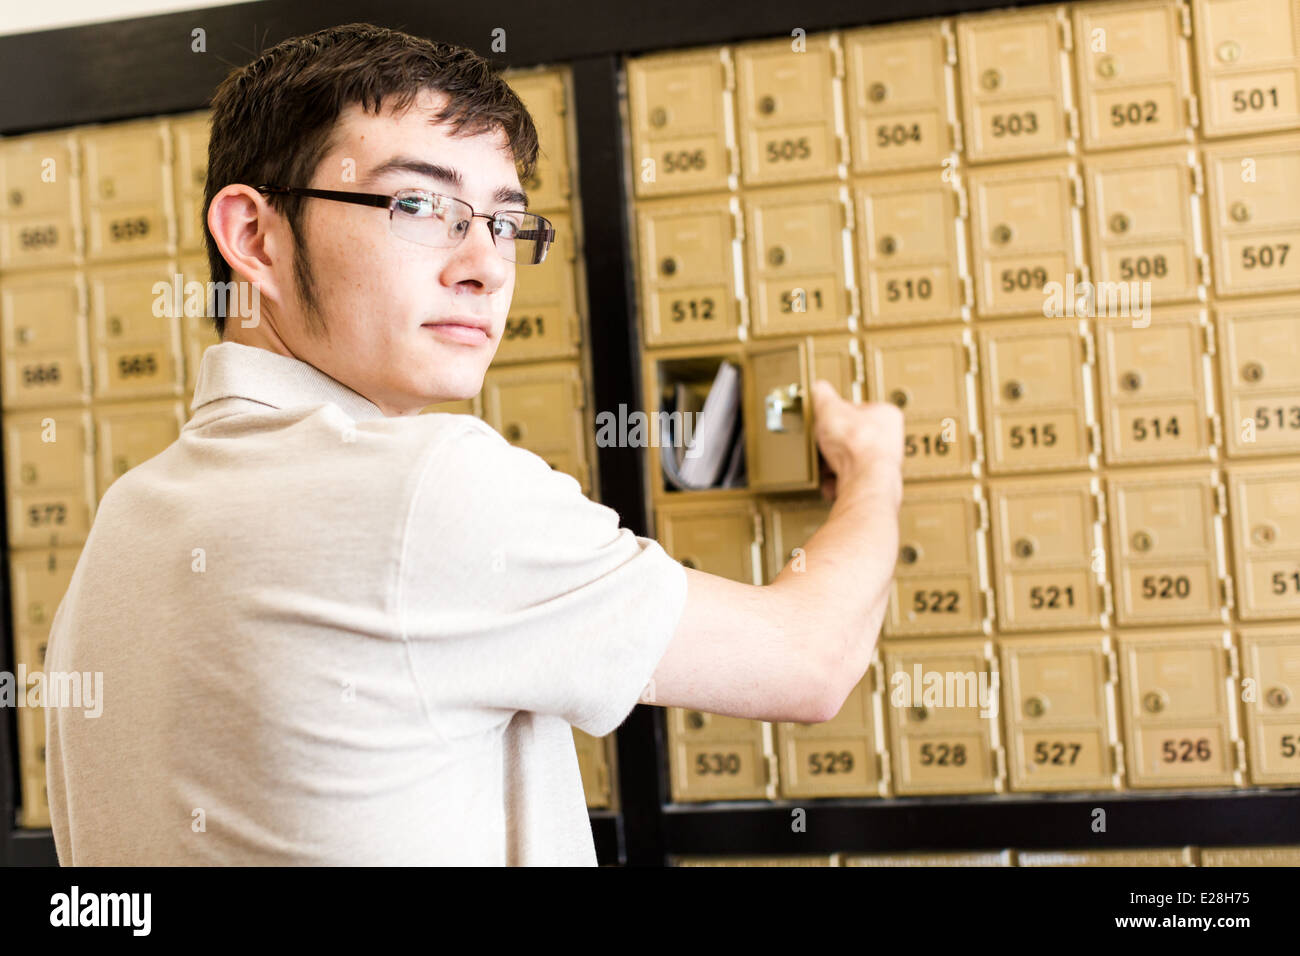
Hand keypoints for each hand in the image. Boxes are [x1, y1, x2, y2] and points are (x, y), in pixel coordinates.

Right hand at [810, 379, 903, 501]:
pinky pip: (849, 480)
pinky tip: (830, 479)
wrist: (863, 480)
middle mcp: (890, 440)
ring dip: (833, 463)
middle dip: (834, 442)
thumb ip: (822, 395)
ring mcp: (883, 464)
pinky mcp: (872, 484)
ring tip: (825, 462)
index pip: (859, 408)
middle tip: (823, 442)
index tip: (827, 417)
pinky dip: (836, 481)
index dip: (838, 414)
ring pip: (850, 460)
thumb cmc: (857, 444)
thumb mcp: (830, 408)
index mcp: (887, 414)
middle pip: (852, 437)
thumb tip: (818, 388)